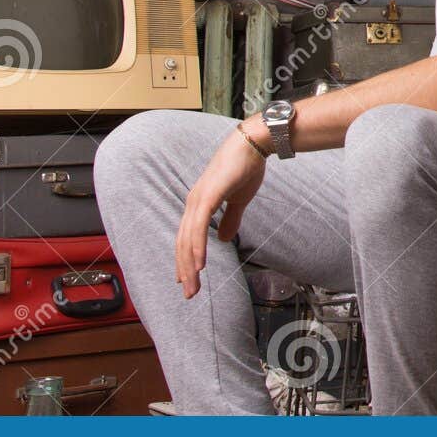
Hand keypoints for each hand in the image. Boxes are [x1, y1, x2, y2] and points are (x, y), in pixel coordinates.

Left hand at [175, 119, 268, 298]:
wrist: (253, 144)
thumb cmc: (246, 167)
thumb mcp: (239, 199)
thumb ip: (230, 219)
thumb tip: (223, 239)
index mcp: (198, 203)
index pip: (186, 238)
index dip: (185, 260)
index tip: (187, 279)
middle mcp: (192, 203)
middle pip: (182, 243)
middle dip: (184, 270)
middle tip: (189, 292)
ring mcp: (198, 199)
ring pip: (187, 239)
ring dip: (189, 265)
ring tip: (192, 285)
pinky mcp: (207, 197)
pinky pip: (198, 227)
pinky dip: (197, 247)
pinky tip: (200, 263)